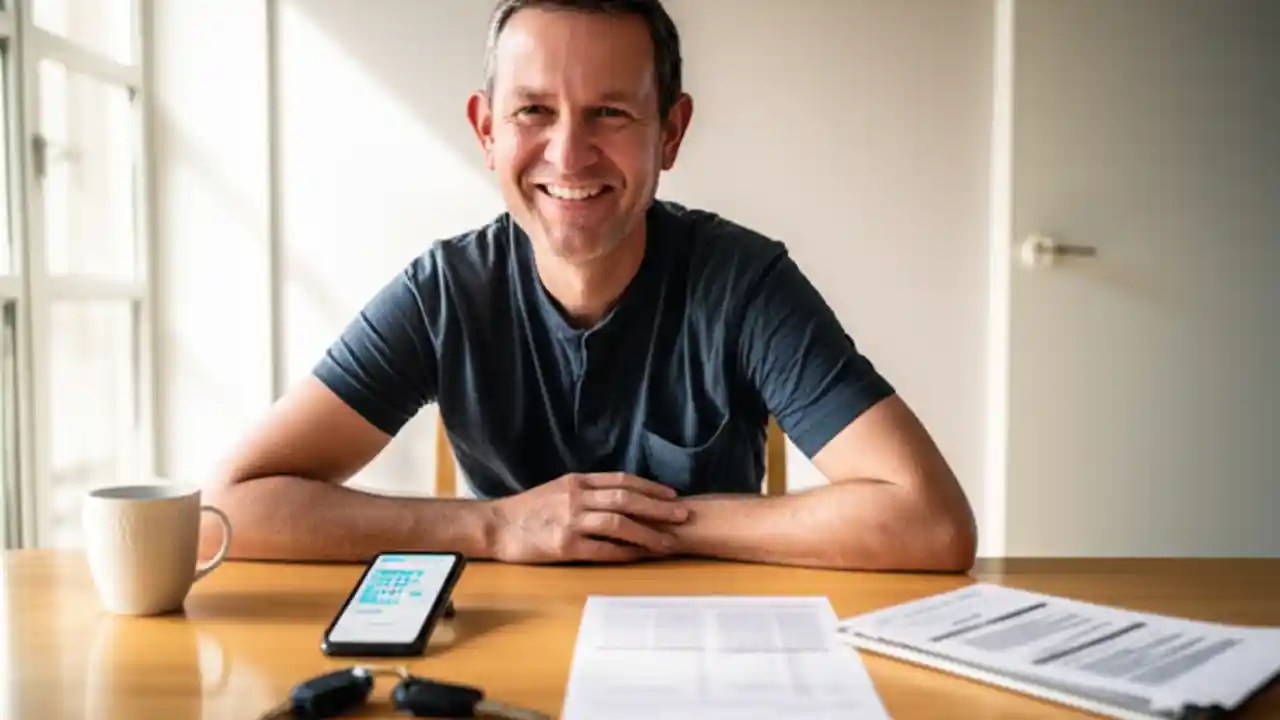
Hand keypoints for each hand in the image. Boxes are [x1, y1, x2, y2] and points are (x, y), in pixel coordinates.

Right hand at [488, 472, 688, 563]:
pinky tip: (641, 557)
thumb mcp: (558, 489)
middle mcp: (577, 497)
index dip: (649, 487)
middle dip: (658, 508)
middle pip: (626, 499)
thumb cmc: (527, 510)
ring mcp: (571, 521)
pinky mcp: (565, 545)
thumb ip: (587, 491)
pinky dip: (625, 552)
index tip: (672, 495)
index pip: (622, 480)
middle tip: (683, 515)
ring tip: (668, 541)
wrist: (496, 527)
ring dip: (647, 532)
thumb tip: (620, 497)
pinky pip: (602, 549)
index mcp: (577, 481)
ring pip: (619, 523)